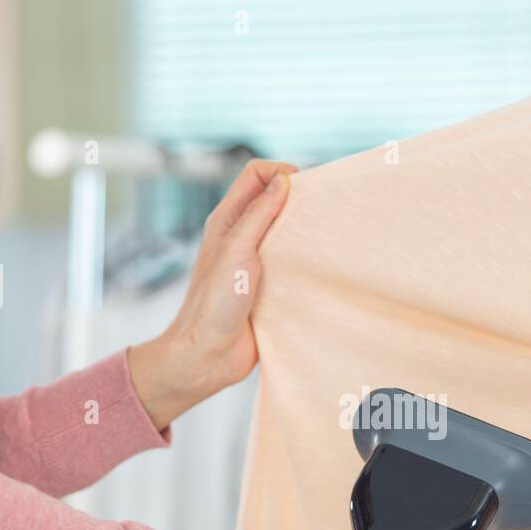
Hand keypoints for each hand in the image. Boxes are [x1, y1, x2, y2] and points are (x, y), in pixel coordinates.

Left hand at [127, 159, 296, 429]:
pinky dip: (307, 263)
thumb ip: (259, 215)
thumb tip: (283, 180)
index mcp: (227, 221)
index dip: (280, 172)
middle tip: (321, 210)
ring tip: (323, 238)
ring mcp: (256, 263)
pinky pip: (293, 266)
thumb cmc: (212, 304)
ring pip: (287, 234)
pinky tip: (318, 269)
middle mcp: (242, 238)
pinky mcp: (270, 288)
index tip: (304, 187)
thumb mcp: (237, 251)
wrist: (207, 356)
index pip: (256, 176)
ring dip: (305, 233)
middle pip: (274, 202)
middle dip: (299, 199)